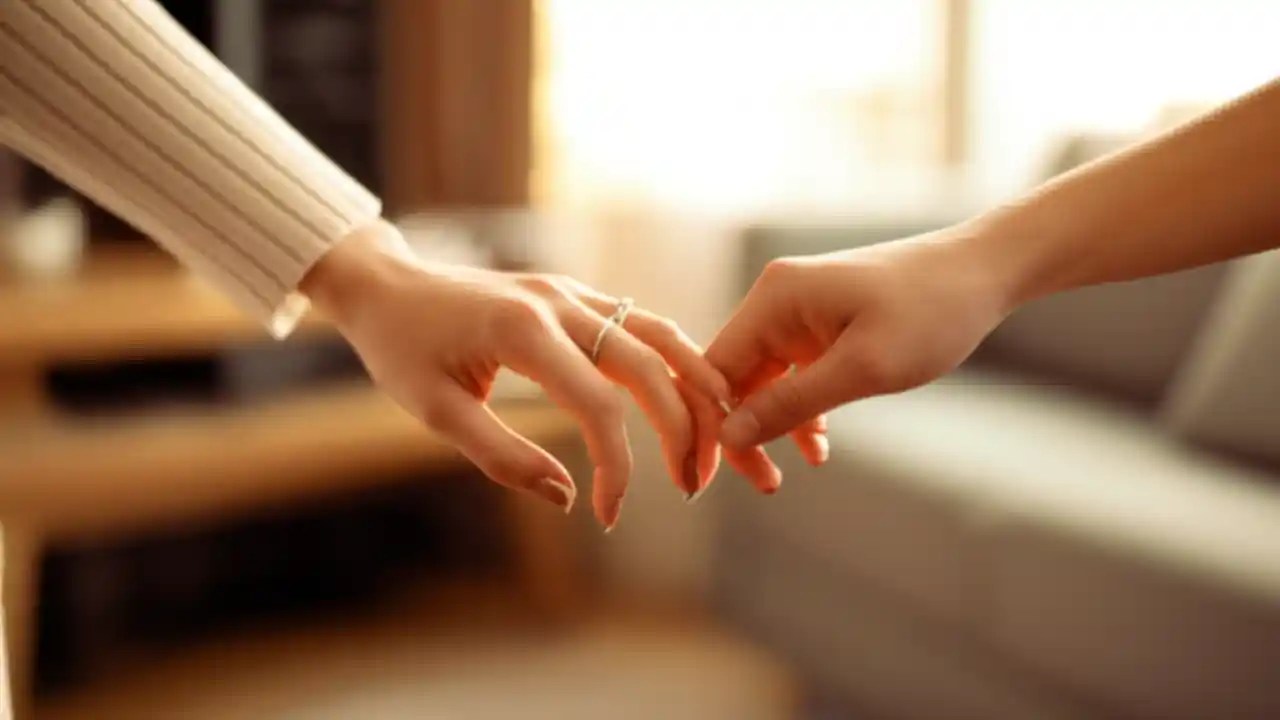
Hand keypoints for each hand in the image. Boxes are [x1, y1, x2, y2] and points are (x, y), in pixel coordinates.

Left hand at [302, 221, 729, 528]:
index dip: (617, 467)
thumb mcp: (435, 412)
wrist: (386, 286)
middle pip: (648, 365)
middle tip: (693, 485)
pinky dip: (675, 360)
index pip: (599, 406)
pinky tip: (691, 397)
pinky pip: (640, 323)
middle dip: (682, 429)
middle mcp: (559, 302)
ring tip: (717, 439)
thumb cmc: (401, 351)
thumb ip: (501, 457)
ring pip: (659, 333)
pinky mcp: (574, 294)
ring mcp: (571, 291)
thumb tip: (566, 498)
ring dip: (696, 387)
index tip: (609, 514)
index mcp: (522, 331)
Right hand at [706, 225, 1013, 486]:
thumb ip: (792, 404)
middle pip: (734, 377)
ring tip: (785, 477)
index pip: (716, 370)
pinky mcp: (822, 324)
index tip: (726, 475)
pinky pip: (792, 373)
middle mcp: (777, 300)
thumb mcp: (862, 368)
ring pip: (762, 380)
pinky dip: (800, 410)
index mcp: (775, 300)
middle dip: (744, 432)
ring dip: (773, 426)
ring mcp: (799, 311)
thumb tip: (731, 437)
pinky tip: (818, 446)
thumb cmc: (931, 312)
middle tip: (766, 484)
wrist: (985, 273)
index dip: (714, 424)